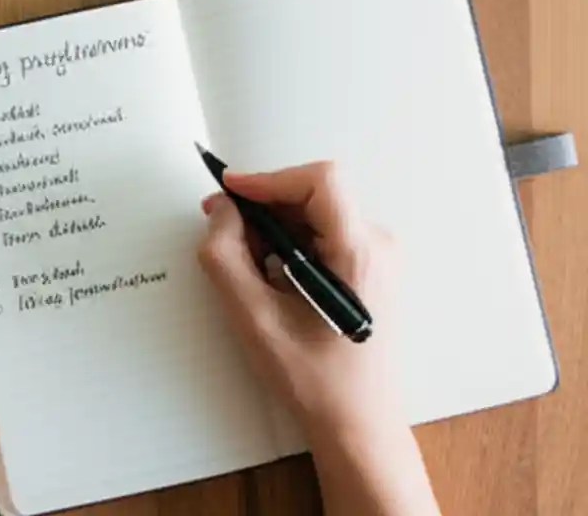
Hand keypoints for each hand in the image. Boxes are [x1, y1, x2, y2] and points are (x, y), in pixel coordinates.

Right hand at [197, 162, 400, 435]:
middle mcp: (378, 246)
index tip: (231, 192)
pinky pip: (324, 234)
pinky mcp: (369, 268)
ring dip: (276, 231)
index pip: (320, 182)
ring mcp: (378, 256)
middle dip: (264, 209)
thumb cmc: (315, 380)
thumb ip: (226, 257)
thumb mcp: (255, 318)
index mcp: (360, 253)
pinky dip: (291, 246)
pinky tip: (273, 281)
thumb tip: (221, 211)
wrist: (356, 421)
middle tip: (228, 238)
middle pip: (313, 195)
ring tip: (252, 272)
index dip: (270, 179)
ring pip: (315, 214)